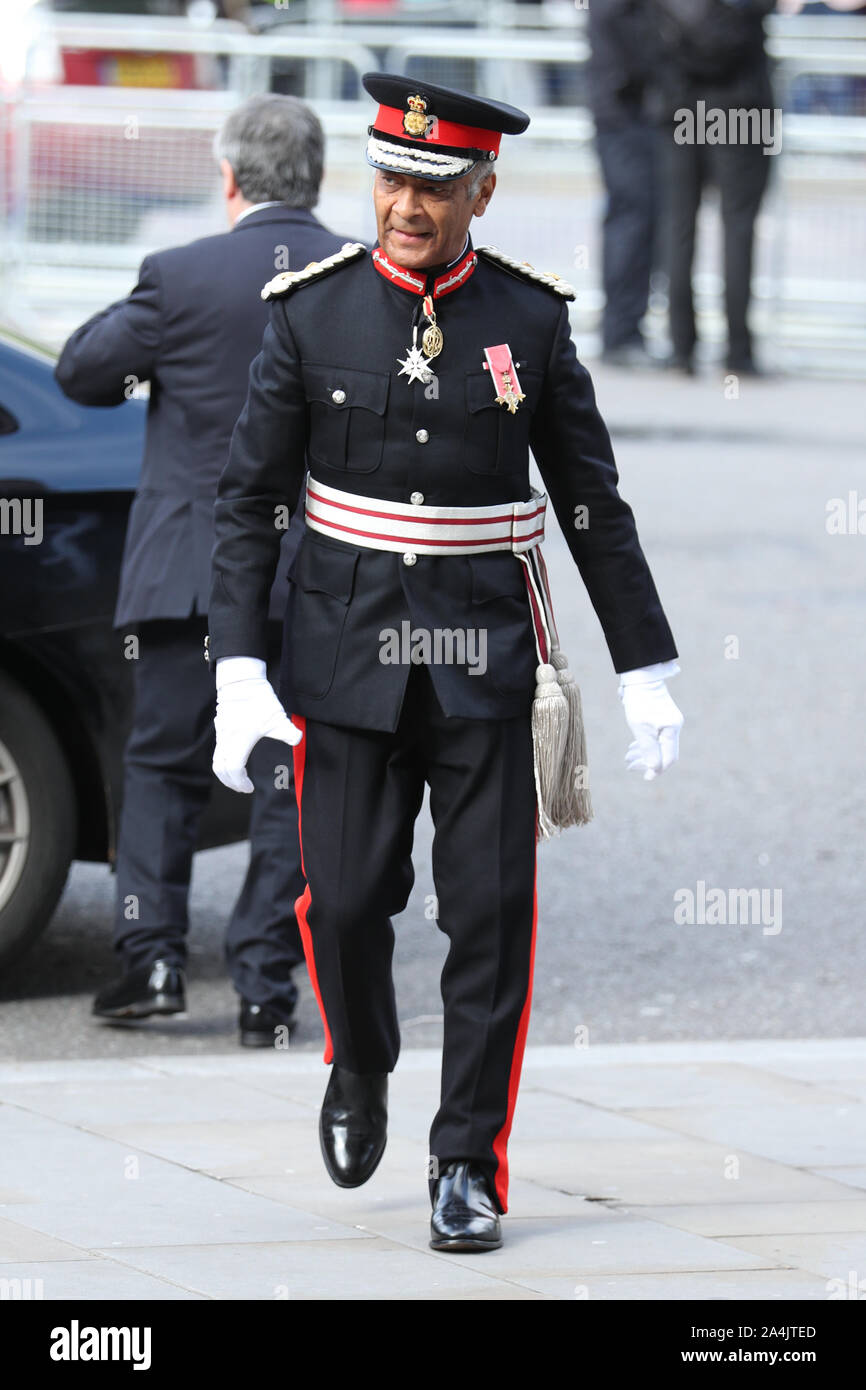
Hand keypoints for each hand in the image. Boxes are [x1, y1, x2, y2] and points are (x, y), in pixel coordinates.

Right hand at [213, 657, 301, 793]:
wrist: (241, 680)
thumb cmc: (257, 699)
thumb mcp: (276, 717)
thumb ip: (288, 731)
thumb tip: (298, 740)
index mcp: (238, 741)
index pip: (233, 770)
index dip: (240, 782)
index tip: (249, 788)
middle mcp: (226, 740)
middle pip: (220, 769)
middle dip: (230, 782)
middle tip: (243, 787)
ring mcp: (221, 733)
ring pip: (217, 760)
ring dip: (225, 772)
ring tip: (239, 777)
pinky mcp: (221, 728)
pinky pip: (218, 750)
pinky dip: (224, 761)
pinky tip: (236, 759)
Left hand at [618, 668, 682, 781]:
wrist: (640, 677)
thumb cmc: (640, 702)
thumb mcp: (641, 728)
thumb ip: (648, 750)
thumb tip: (655, 769)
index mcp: (672, 730)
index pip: (668, 758)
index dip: (656, 770)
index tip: (645, 777)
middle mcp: (674, 727)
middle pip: (664, 753)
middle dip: (646, 761)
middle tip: (629, 764)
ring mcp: (670, 721)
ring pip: (659, 745)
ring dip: (644, 753)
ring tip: (627, 756)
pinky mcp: (663, 717)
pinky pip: (657, 736)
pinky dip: (646, 743)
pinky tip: (633, 746)